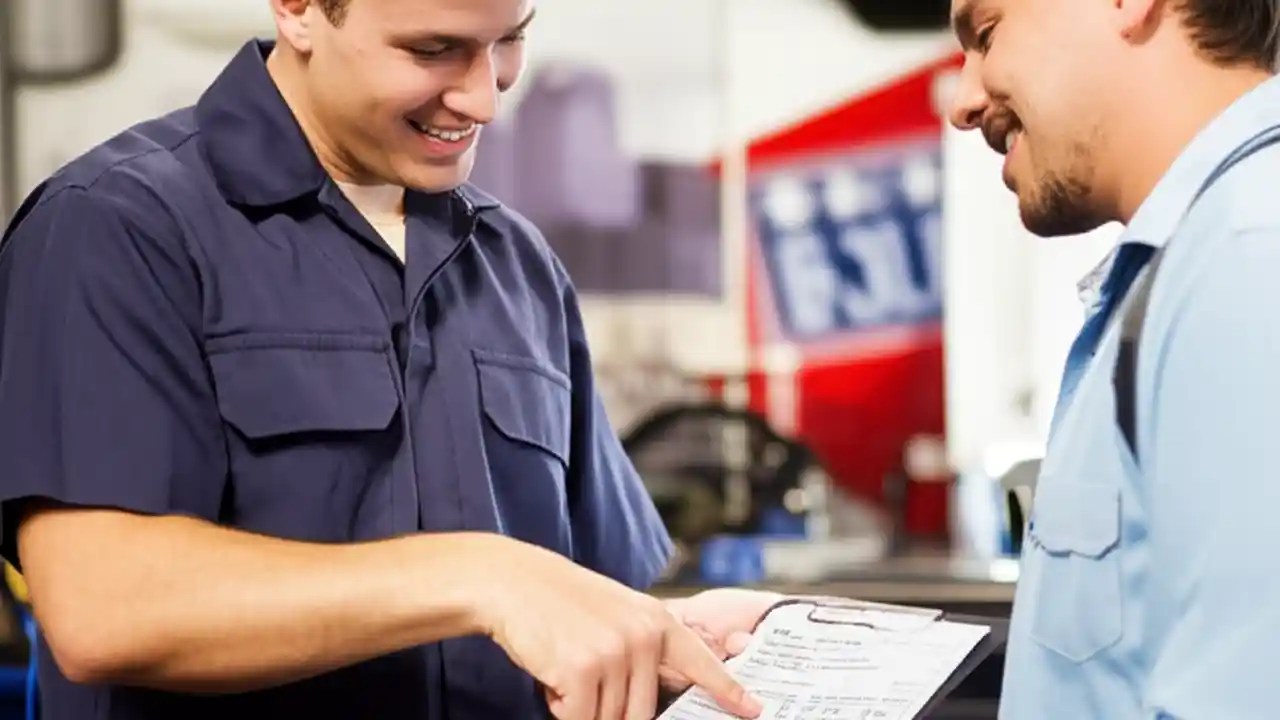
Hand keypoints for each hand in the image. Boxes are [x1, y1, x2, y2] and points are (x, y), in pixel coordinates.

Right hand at [475, 537, 762, 719]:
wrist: (513, 582)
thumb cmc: (561, 602)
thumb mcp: (616, 614)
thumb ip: (643, 647)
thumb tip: (652, 697)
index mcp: (655, 621)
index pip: (699, 662)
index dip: (728, 690)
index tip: (753, 710)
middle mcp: (642, 636)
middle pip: (641, 713)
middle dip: (609, 710)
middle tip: (581, 676)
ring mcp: (615, 653)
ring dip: (580, 708)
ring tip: (564, 665)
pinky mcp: (584, 671)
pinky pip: (578, 719)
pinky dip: (559, 707)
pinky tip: (551, 672)